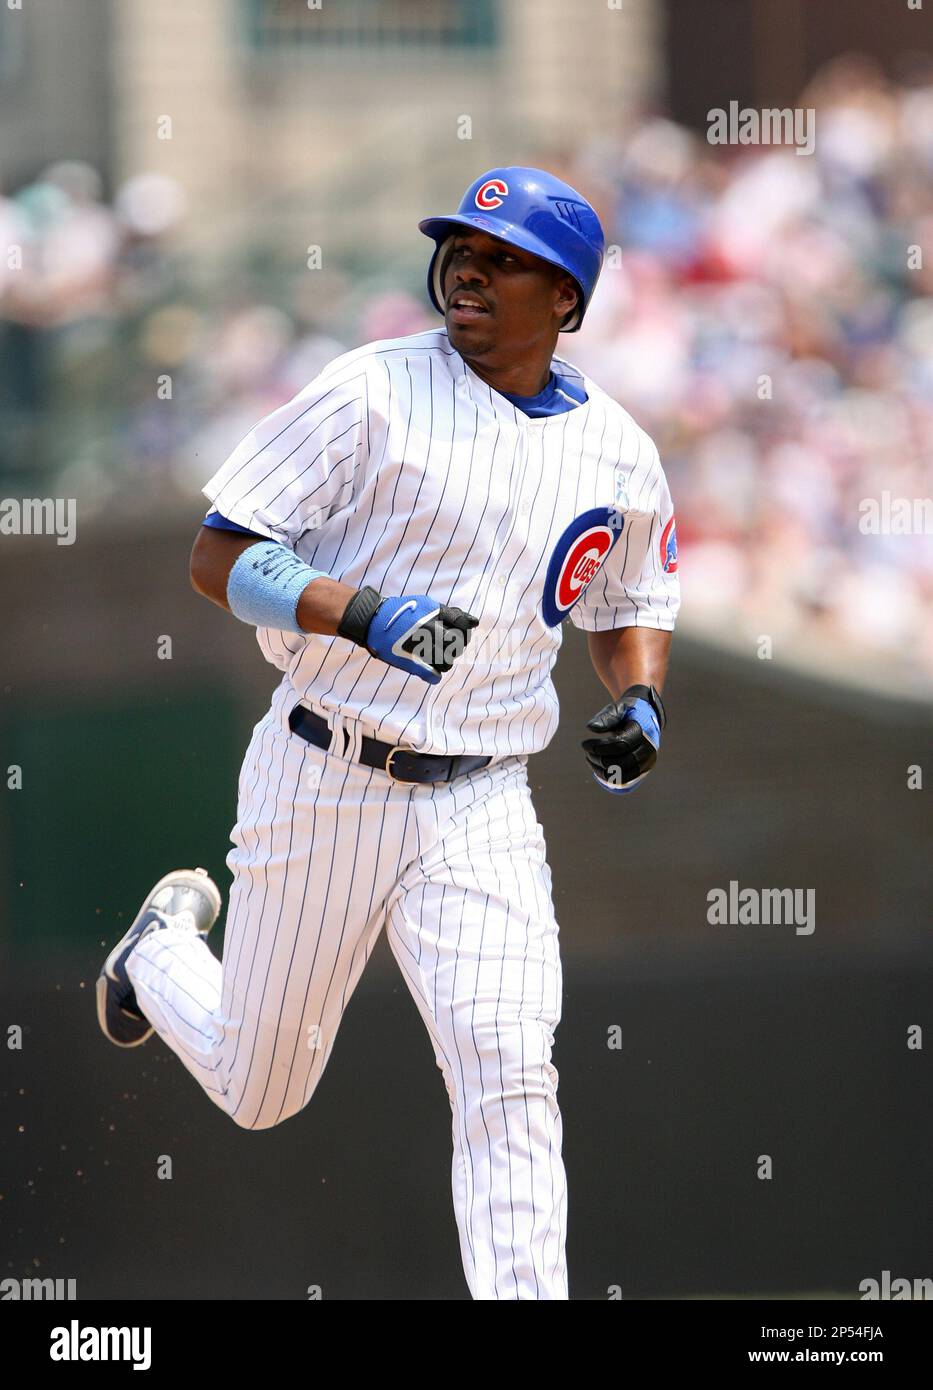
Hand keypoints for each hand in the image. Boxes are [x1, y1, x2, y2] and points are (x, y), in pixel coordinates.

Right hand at [339, 586, 479, 684]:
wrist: (373, 621)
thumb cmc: (403, 611)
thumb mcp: (426, 604)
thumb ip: (451, 613)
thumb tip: (475, 622)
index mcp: (433, 615)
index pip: (463, 626)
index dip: (465, 630)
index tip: (459, 632)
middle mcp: (428, 631)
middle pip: (457, 645)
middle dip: (457, 645)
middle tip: (448, 644)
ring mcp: (419, 648)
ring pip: (447, 662)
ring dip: (446, 659)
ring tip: (437, 654)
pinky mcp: (411, 663)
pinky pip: (434, 675)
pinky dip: (435, 673)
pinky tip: (431, 666)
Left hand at [581, 684, 665, 794]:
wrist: (646, 718)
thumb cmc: (628, 712)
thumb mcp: (618, 708)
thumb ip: (607, 717)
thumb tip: (591, 727)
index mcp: (644, 733)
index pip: (620, 745)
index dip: (599, 747)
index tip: (584, 744)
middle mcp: (648, 751)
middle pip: (619, 764)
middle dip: (598, 759)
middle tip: (587, 752)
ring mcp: (647, 763)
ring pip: (621, 776)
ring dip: (601, 771)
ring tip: (590, 758)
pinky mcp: (642, 771)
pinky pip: (623, 781)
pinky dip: (607, 777)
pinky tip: (597, 766)